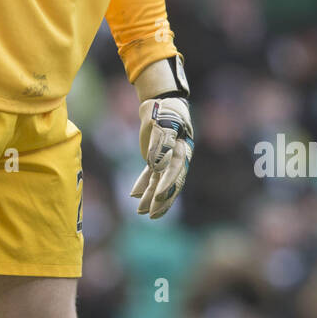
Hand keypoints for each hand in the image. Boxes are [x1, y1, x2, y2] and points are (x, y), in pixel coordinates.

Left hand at [129, 56, 192, 218]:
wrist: (162, 103)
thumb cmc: (166, 112)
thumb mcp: (164, 123)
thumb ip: (161, 143)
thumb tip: (156, 165)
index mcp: (182, 151)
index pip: (176, 172)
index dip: (168, 185)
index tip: (159, 195)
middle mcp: (176, 159)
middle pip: (170, 183)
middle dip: (161, 200)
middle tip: (151, 214)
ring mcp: (166, 160)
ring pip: (158, 182)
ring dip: (150, 197)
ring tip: (140, 211)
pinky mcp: (156, 159)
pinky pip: (150, 175)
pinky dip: (143, 184)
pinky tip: (134, 194)